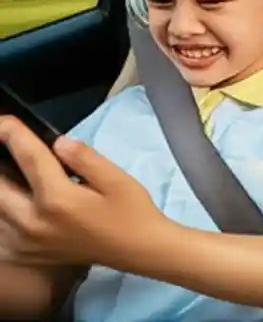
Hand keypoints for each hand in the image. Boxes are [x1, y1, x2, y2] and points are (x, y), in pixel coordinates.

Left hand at [0, 115, 165, 267]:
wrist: (137, 250)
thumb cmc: (131, 212)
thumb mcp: (117, 179)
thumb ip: (84, 157)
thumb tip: (57, 142)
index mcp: (57, 200)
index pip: (28, 156)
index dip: (11, 133)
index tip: (5, 121)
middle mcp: (33, 222)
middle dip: (2, 161)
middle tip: (9, 147)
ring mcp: (24, 241)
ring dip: (3, 186)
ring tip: (16, 172)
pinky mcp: (24, 253)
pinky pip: (0, 227)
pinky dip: (4, 211)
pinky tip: (20, 201)